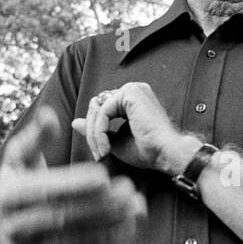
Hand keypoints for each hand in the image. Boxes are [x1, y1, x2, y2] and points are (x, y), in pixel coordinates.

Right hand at [0, 106, 146, 243]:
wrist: (2, 243)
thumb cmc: (18, 190)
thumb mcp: (17, 163)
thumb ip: (35, 138)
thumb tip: (49, 114)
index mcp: (7, 197)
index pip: (43, 191)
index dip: (74, 184)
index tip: (103, 176)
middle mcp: (17, 228)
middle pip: (64, 216)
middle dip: (100, 204)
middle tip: (129, 188)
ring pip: (77, 237)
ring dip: (111, 222)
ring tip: (137, 205)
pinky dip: (109, 240)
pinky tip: (130, 224)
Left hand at [72, 82, 195, 172]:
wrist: (167, 153)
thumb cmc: (149, 151)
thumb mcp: (115, 141)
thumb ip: (96, 130)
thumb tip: (75, 122)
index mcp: (131, 100)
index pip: (100, 108)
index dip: (96, 131)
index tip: (100, 153)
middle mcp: (132, 90)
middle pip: (96, 106)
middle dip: (93, 132)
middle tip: (99, 154)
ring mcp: (131, 89)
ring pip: (96, 109)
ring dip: (95, 134)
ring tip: (103, 152)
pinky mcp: (129, 94)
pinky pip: (102, 111)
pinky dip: (100, 131)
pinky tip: (106, 147)